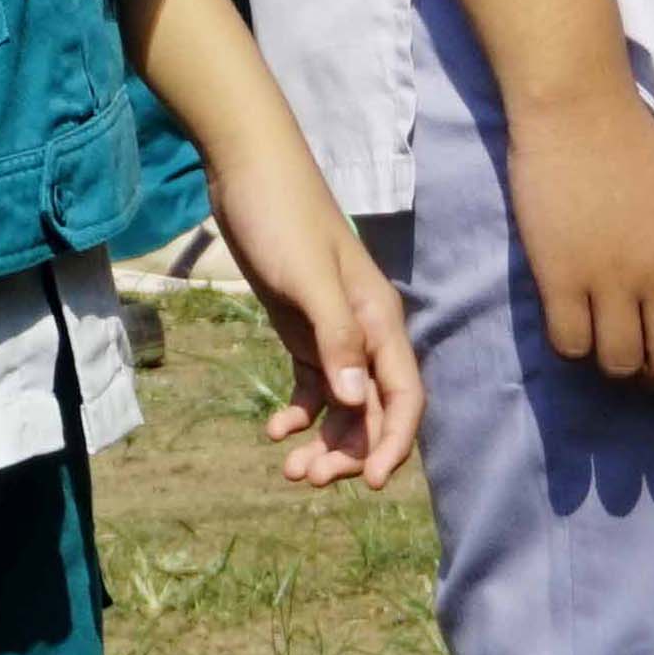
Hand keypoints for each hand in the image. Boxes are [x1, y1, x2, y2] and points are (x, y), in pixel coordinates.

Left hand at [203, 143, 418, 488]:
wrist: (249, 171)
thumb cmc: (282, 217)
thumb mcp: (306, 278)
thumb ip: (336, 337)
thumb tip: (359, 402)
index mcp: (379, 320)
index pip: (404, 397)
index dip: (393, 444)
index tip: (368, 483)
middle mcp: (365, 332)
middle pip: (374, 411)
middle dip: (349, 452)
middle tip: (307, 479)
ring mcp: (334, 332)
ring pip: (344, 406)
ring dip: (325, 441)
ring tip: (290, 469)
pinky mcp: (304, 329)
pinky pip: (314, 386)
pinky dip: (300, 414)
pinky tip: (275, 429)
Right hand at [501, 85, 653, 388]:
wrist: (578, 109)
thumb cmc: (635, 147)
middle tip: (640, 357)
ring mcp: (610, 279)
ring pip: (620, 365)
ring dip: (613, 364)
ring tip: (603, 341)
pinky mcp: (559, 276)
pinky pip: (570, 345)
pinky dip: (572, 345)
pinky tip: (571, 319)